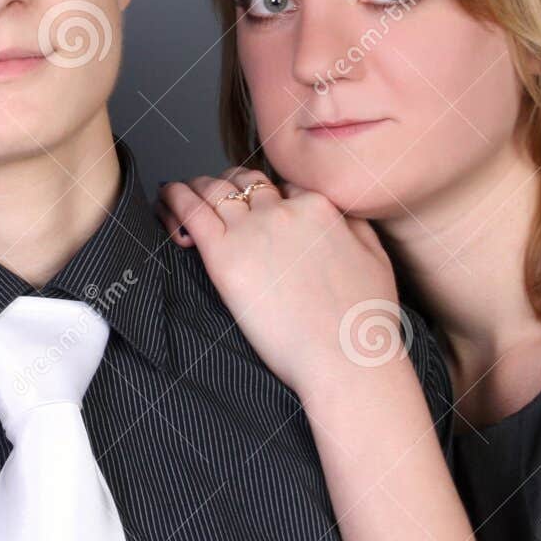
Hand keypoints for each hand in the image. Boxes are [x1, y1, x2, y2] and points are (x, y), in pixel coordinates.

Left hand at [157, 168, 408, 398]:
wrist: (345, 357)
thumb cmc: (363, 320)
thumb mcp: (375, 258)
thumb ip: (355, 225)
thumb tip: (338, 210)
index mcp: (319, 207)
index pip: (280, 185)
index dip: (262, 193)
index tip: (250, 204)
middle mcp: (283, 211)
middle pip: (245, 183)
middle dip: (227, 186)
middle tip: (211, 196)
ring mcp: (252, 231)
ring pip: (214, 190)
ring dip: (196, 188)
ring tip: (180, 194)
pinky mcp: (224, 256)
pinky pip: (191, 211)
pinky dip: (174, 198)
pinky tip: (165, 196)